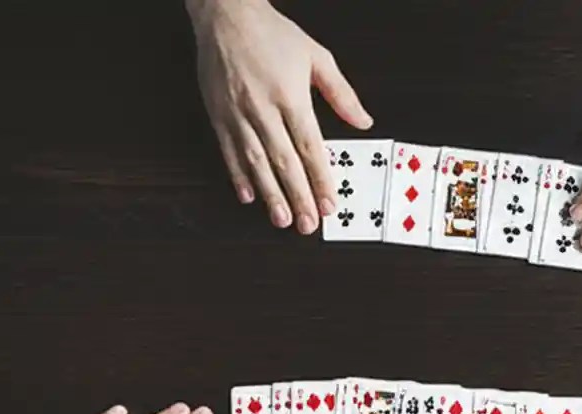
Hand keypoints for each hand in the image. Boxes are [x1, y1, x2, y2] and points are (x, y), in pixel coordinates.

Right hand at [188, 0, 372, 233]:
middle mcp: (263, 108)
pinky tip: (248, 196)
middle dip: (298, 197)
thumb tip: (363, 122)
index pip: (310, 147)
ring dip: (269, 194)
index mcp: (291, 96)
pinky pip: (229, 151)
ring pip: (256, 162)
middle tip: (308, 224)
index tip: (329, 204)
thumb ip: (341, 93)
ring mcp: (238, 114)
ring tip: (281, 219)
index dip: (321, 179)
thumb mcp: (317, 56)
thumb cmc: (273, 34)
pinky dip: (238, 176)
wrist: (226, 14)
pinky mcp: (218, 115)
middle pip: (285, 162)